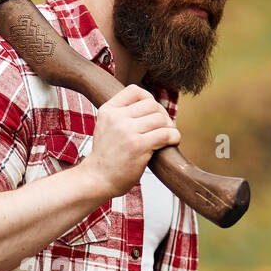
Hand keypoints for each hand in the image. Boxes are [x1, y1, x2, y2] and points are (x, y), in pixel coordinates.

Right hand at [80, 84, 180, 198]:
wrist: (97, 179)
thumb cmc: (106, 157)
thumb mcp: (106, 127)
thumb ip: (122, 114)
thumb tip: (152, 104)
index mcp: (108, 110)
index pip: (135, 91)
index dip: (149, 99)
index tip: (152, 113)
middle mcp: (116, 118)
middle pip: (151, 104)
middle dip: (161, 115)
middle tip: (162, 128)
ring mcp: (127, 131)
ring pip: (160, 118)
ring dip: (169, 127)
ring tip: (166, 137)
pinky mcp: (138, 146)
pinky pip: (165, 134)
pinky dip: (174, 137)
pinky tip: (172, 142)